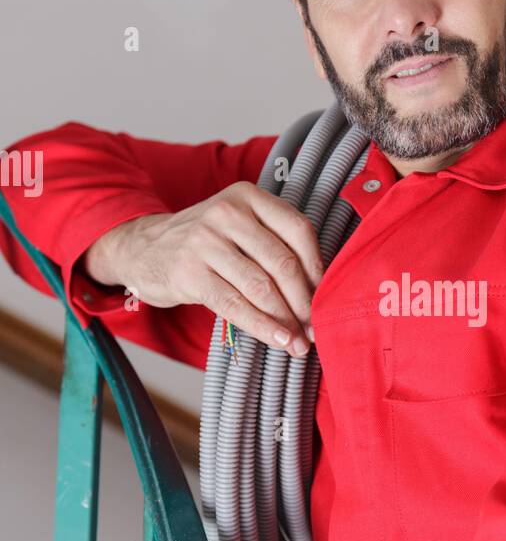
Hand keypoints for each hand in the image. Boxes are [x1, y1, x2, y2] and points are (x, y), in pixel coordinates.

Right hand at [83, 181, 324, 354]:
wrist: (143, 248)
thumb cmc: (205, 242)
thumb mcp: (238, 225)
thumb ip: (274, 243)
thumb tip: (319, 289)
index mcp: (248, 197)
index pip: (298, 230)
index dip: (318, 268)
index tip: (328, 296)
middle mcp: (227, 213)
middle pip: (282, 262)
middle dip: (304, 302)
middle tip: (317, 327)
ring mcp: (205, 241)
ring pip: (261, 287)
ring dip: (287, 321)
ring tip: (301, 343)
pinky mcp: (189, 272)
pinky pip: (235, 305)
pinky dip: (262, 327)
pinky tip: (280, 341)